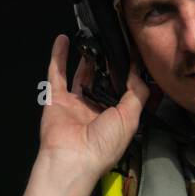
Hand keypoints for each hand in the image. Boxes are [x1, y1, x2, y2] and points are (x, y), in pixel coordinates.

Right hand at [36, 34, 149, 185]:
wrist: (71, 158)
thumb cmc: (102, 145)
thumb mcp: (130, 118)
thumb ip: (137, 93)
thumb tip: (138, 72)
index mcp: (115, 116)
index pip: (125, 89)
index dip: (129, 72)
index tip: (134, 52)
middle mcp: (95, 109)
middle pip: (102, 79)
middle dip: (108, 62)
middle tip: (113, 41)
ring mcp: (75, 103)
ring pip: (81, 73)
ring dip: (86, 56)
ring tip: (92, 37)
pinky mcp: (56, 99)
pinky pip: (56, 73)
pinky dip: (58, 56)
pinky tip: (64, 39)